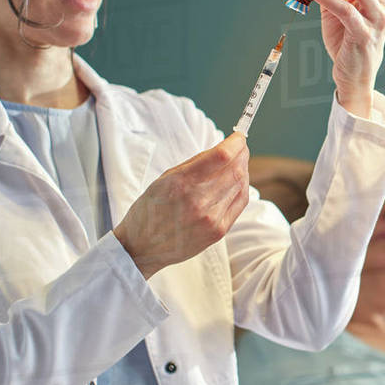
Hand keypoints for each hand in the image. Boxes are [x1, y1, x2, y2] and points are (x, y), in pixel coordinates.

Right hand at [112, 132, 249, 279]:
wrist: (141, 247)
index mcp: (181, 183)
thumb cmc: (150, 210)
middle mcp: (198, 201)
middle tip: (241, 148)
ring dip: (243, 170)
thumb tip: (222, 149)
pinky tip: (238, 182)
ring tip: (239, 163)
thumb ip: (195, 164)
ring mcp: (210, 218)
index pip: (221, 156)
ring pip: (240, 186)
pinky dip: (242, 188)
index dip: (235, 143)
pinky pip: (239, 204)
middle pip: (234, 170)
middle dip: (241, 154)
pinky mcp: (217, 232)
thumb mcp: (164, 179)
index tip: (239, 136)